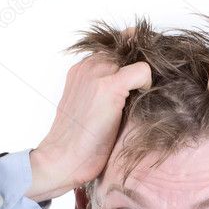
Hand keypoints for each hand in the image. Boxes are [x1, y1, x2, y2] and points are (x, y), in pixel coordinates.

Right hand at [28, 33, 151, 201]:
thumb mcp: (90, 110)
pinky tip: (141, 100)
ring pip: (135, 56)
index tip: (139, 78)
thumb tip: (135, 91)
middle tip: (145, 88)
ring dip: (143, 75)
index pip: (114, 49)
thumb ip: (106, 94)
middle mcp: (87, 67)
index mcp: (80, 70)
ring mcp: (96, 74)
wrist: (61, 159)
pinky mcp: (108, 87)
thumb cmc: (79, 143)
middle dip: (141, 64)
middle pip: (127, 48)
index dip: (131, 60)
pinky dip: (147, 82)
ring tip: (141, 97)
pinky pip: (142, 70)